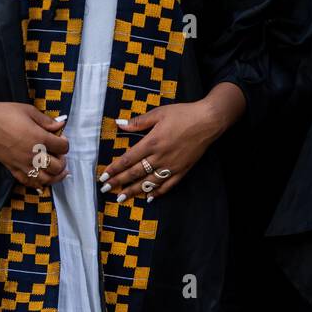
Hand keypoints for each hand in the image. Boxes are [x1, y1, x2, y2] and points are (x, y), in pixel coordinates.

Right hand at [0, 94, 68, 189]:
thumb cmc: (7, 113)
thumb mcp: (30, 111)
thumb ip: (47, 121)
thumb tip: (61, 126)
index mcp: (40, 138)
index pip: (63, 147)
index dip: (65, 143)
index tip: (61, 139)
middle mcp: (33, 155)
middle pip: (57, 166)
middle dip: (62, 161)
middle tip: (60, 155)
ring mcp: (22, 164)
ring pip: (45, 179)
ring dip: (55, 177)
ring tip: (58, 172)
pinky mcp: (12, 169)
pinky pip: (27, 182)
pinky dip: (37, 184)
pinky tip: (41, 180)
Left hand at [100, 88, 241, 201]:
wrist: (208, 120)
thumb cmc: (183, 114)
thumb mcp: (159, 113)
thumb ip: (138, 121)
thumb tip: (119, 124)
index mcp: (151, 142)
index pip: (127, 159)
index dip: (114, 169)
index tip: (103, 177)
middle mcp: (159, 157)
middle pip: (135, 173)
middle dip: (118, 182)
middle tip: (105, 190)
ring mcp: (171, 165)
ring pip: (149, 182)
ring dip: (134, 191)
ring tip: (121, 198)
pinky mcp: (183, 170)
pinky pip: (168, 185)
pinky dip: (157, 193)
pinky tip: (149, 198)